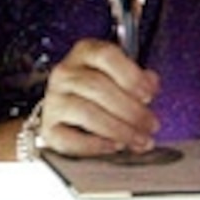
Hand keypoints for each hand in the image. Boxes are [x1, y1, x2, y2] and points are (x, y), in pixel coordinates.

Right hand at [35, 37, 159, 156]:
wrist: (64, 110)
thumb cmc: (95, 90)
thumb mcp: (117, 75)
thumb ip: (136, 78)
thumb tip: (151, 83)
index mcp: (84, 53)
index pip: (106, 55)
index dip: (131, 76)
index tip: (149, 95)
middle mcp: (65, 73)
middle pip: (98, 87)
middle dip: (131, 110)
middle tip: (150, 125)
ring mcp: (54, 100)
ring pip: (87, 113)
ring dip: (119, 129)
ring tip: (138, 139)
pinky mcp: (48, 127)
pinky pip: (70, 139)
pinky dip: (95, 145)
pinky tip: (114, 146)